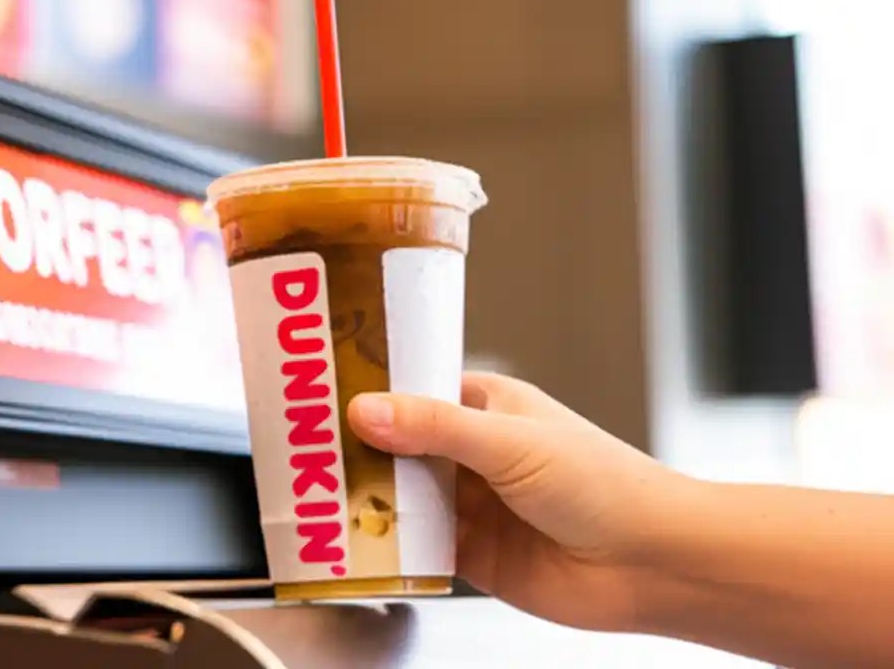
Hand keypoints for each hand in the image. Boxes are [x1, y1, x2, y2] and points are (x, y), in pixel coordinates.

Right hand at [348, 372, 692, 631]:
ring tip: (315, 496)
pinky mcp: (471, 556)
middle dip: (356, 451)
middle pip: (397, 447)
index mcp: (486, 406)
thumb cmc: (605, 484)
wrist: (652, 565)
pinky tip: (357, 544)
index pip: (412, 390)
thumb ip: (435, 428)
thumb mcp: (510, 441)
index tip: (319, 392)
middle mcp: (473, 453)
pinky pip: (415, 548)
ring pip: (400, 498)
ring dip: (367, 500)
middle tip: (302, 450)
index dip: (368, 391)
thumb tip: (366, 410)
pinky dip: (388, 548)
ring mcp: (470, 505)